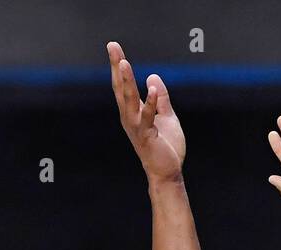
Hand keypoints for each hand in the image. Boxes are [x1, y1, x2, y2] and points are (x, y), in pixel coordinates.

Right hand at [107, 42, 184, 182]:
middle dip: (116, 66)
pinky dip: (151, 103)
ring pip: (129, 100)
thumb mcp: (167, 117)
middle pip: (121, 87)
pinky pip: (148, 117)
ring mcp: (136, 127)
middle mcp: (129, 117)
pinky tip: (152, 88)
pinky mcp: (147, 136)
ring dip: (126, 81)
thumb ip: (161, 99)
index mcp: (132, 112)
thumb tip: (153, 77)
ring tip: (123, 62)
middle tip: (112, 45)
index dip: (118, 66)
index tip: (114, 47)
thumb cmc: (166, 147)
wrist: (167, 172)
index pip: (123, 85)